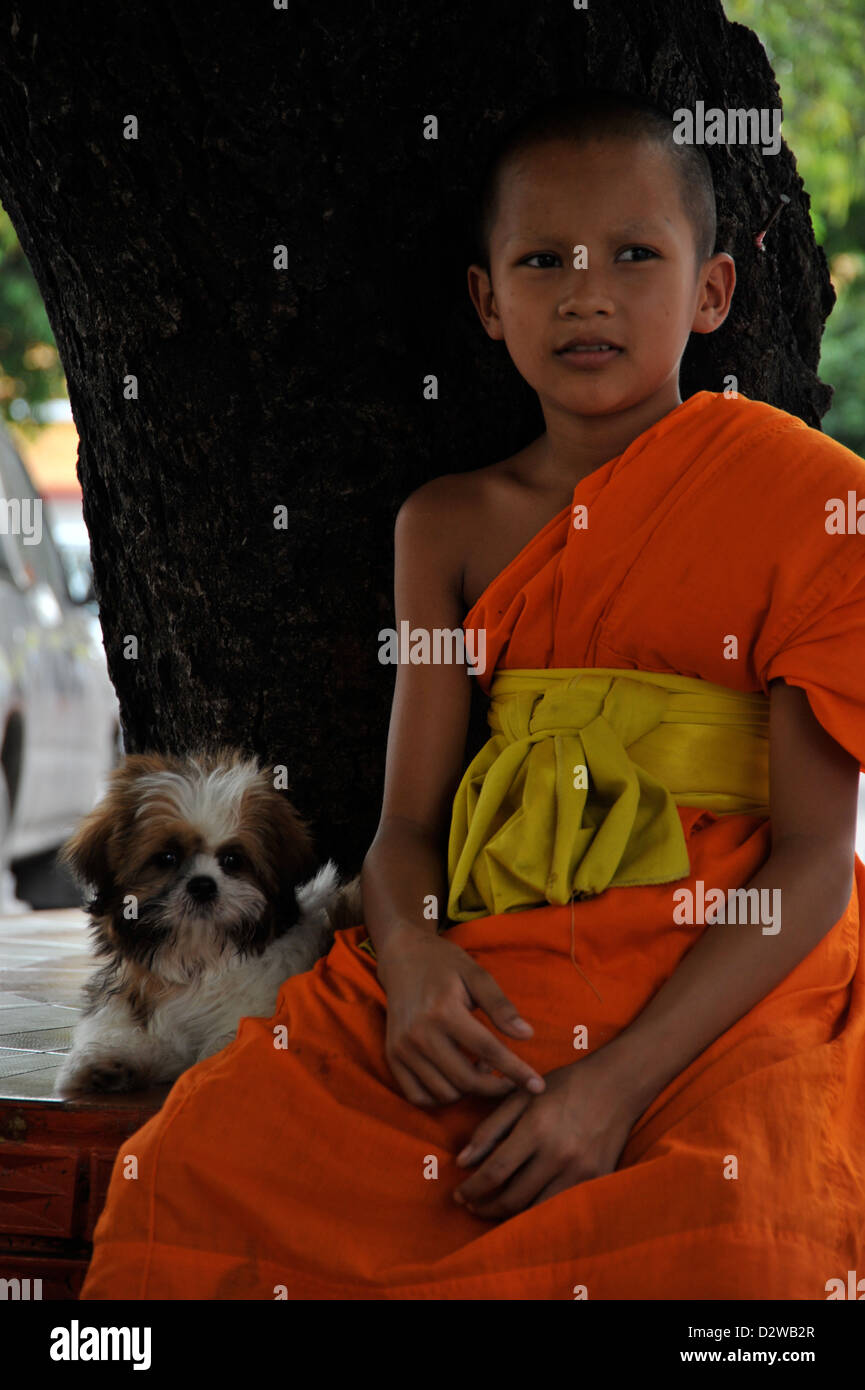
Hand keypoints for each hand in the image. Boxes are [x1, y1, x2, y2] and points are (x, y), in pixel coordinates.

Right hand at [375, 925, 546, 1107]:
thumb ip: (501, 1006)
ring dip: (468, 1090)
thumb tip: (527, 1035)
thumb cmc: (444, 964)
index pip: (488, 1050)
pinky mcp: (392, 1056)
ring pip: (445, 1092)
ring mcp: (402, 1048)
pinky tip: (455, 1077)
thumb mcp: (477, 975)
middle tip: (509, 1078)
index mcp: (444, 1010)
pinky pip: (419, 1096)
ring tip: (479, 1067)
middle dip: (495, 1087)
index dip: (516, 1071)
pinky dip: (442, 1096)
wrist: (401, 956)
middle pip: (466, 1079)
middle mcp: (419, 1033)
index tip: (538, 1086)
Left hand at [452, 1050, 640, 1219]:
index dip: (473, 1188)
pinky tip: (524, 1204)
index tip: (459, 1194)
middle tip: (471, 1204)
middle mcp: (559, 1154)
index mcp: (537, 1128)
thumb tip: (462, 1162)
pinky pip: (560, 1206)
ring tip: (493, 1207)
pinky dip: (538, 1210)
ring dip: (509, 1214)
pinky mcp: (597, 1180)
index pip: (496, 1171)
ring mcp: (581, 1171)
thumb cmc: (565, 1086)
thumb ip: (490, 1128)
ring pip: (536, 1210)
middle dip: (486, 1206)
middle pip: (513, 1198)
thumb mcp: (521, 1096)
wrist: (616, 1085)